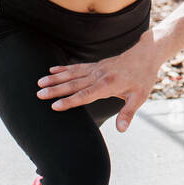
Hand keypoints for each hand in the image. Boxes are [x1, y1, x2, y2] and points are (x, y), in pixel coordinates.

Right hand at [35, 30, 164, 131]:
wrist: (145, 55)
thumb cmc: (142, 78)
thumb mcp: (139, 97)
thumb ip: (128, 113)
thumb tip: (121, 129)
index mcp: (108, 85)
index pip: (85, 95)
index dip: (69, 101)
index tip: (54, 106)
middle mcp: (99, 75)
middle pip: (74, 84)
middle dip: (55, 90)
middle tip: (38, 94)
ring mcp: (96, 69)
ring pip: (72, 74)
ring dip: (55, 78)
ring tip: (39, 82)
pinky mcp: (95, 65)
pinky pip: (76, 67)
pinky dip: (63, 68)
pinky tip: (51, 70)